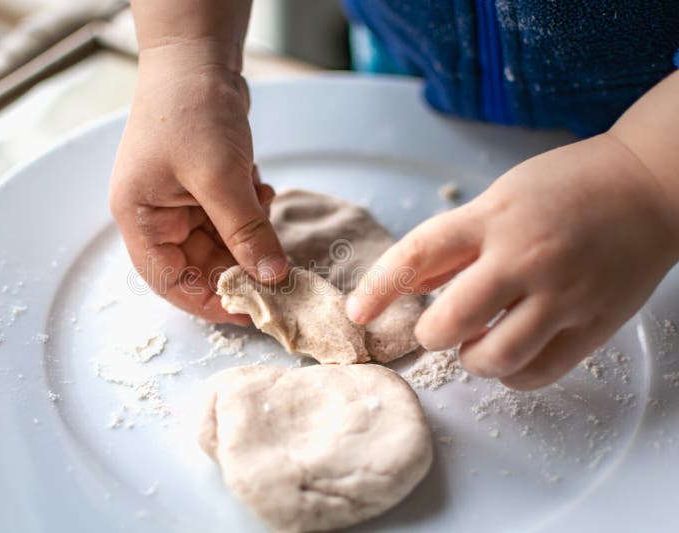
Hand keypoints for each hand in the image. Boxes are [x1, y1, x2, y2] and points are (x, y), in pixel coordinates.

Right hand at [110, 49, 287, 324]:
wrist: (197, 56)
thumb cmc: (191, 111)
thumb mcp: (220, 178)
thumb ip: (246, 232)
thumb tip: (273, 277)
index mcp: (141, 218)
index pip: (170, 281)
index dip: (209, 302)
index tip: (250, 312)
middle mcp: (156, 214)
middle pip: (200, 263)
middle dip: (240, 264)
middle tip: (278, 270)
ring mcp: (180, 199)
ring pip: (221, 240)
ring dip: (249, 233)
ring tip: (265, 207)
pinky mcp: (203, 185)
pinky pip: (230, 216)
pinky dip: (250, 211)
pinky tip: (260, 188)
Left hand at [347, 133, 678, 388]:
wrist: (651, 187)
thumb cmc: (569, 186)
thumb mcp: (501, 197)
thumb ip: (455, 244)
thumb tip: (410, 281)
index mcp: (493, 219)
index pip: (415, 257)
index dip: (377, 290)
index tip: (357, 313)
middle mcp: (524, 258)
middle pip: (450, 320)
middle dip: (429, 334)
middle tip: (435, 329)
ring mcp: (563, 294)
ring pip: (494, 356)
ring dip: (470, 359)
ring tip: (474, 343)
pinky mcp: (594, 324)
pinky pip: (537, 373)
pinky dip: (510, 373)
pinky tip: (509, 355)